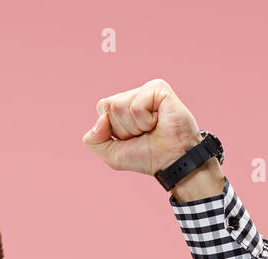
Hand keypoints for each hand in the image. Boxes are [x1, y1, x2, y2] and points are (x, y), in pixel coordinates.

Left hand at [81, 78, 203, 175]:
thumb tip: (100, 119)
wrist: (173, 160)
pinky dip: (144, 120)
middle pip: (109, 106)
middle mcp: (134, 95)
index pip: (102, 108)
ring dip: (135, 126)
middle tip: (143, 133)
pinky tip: (158, 121)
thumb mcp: (112, 154)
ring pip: (120, 105)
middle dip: (123, 128)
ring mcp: (147, 90)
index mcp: (123, 106)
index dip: (112, 129)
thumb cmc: (148, 156)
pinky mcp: (159, 88)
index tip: (131, 137)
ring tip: (152, 128)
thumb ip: (94, 140)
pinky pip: (136, 105)